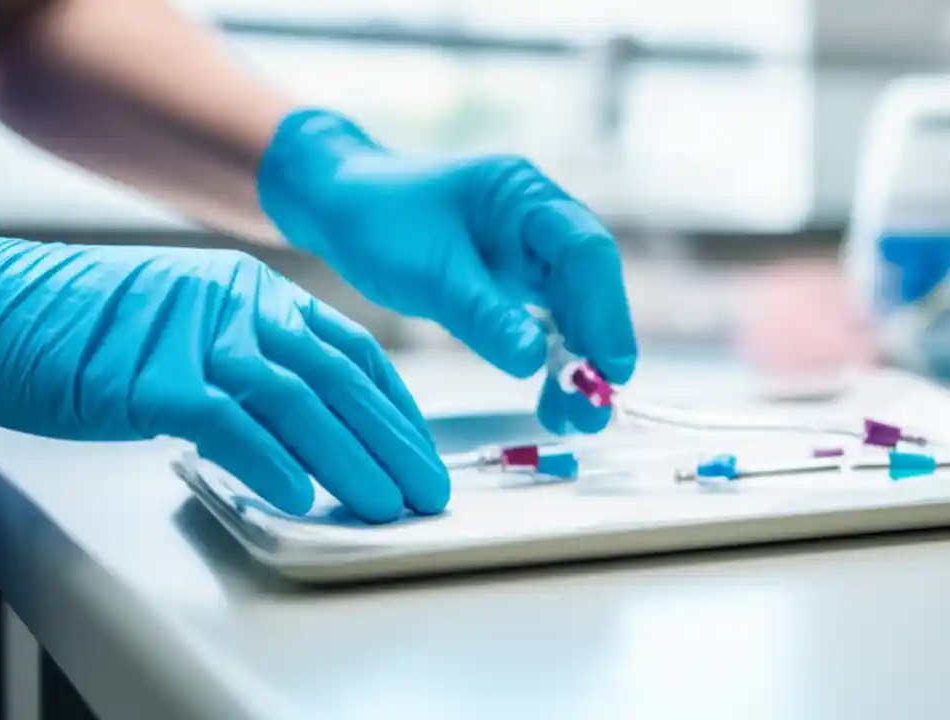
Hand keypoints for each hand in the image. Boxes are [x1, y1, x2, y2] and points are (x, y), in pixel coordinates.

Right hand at [0, 210, 446, 521]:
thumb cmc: (86, 327)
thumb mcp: (187, 326)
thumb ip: (245, 361)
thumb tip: (303, 426)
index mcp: (253, 293)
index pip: (348, 350)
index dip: (393, 403)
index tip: (420, 446)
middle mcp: (239, 306)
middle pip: (338, 379)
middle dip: (393, 439)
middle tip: (427, 490)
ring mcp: (197, 337)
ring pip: (299, 402)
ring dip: (352, 458)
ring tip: (388, 505)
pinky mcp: (152, 376)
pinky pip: (229, 422)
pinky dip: (271, 461)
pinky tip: (300, 495)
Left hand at [258, 109, 637, 433]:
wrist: (340, 206)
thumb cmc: (377, 220)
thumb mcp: (428, 271)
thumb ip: (484, 314)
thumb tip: (534, 361)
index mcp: (523, 196)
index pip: (586, 250)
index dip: (606, 310)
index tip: (610, 367)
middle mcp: (538, 220)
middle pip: (589, 285)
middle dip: (596, 348)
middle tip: (595, 408)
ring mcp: (529, 252)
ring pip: (572, 309)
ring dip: (577, 361)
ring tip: (574, 419)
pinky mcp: (513, 281)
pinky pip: (546, 321)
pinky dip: (550, 359)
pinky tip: (550, 398)